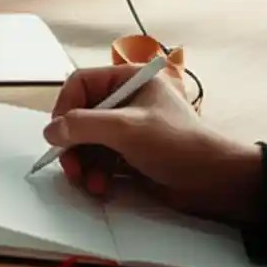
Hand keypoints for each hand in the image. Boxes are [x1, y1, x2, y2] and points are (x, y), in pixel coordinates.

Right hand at [44, 65, 263, 223]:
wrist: (216, 182)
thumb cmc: (179, 144)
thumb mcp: (126, 129)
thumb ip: (83, 125)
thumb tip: (50, 132)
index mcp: (129, 79)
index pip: (81, 84)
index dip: (65, 108)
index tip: (59, 134)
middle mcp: (126, 101)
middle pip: (79, 117)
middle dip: (73, 144)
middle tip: (71, 167)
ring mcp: (128, 129)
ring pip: (86, 142)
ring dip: (83, 164)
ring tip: (90, 182)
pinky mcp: (130, 154)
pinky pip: (99, 160)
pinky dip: (95, 174)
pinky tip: (101, 187)